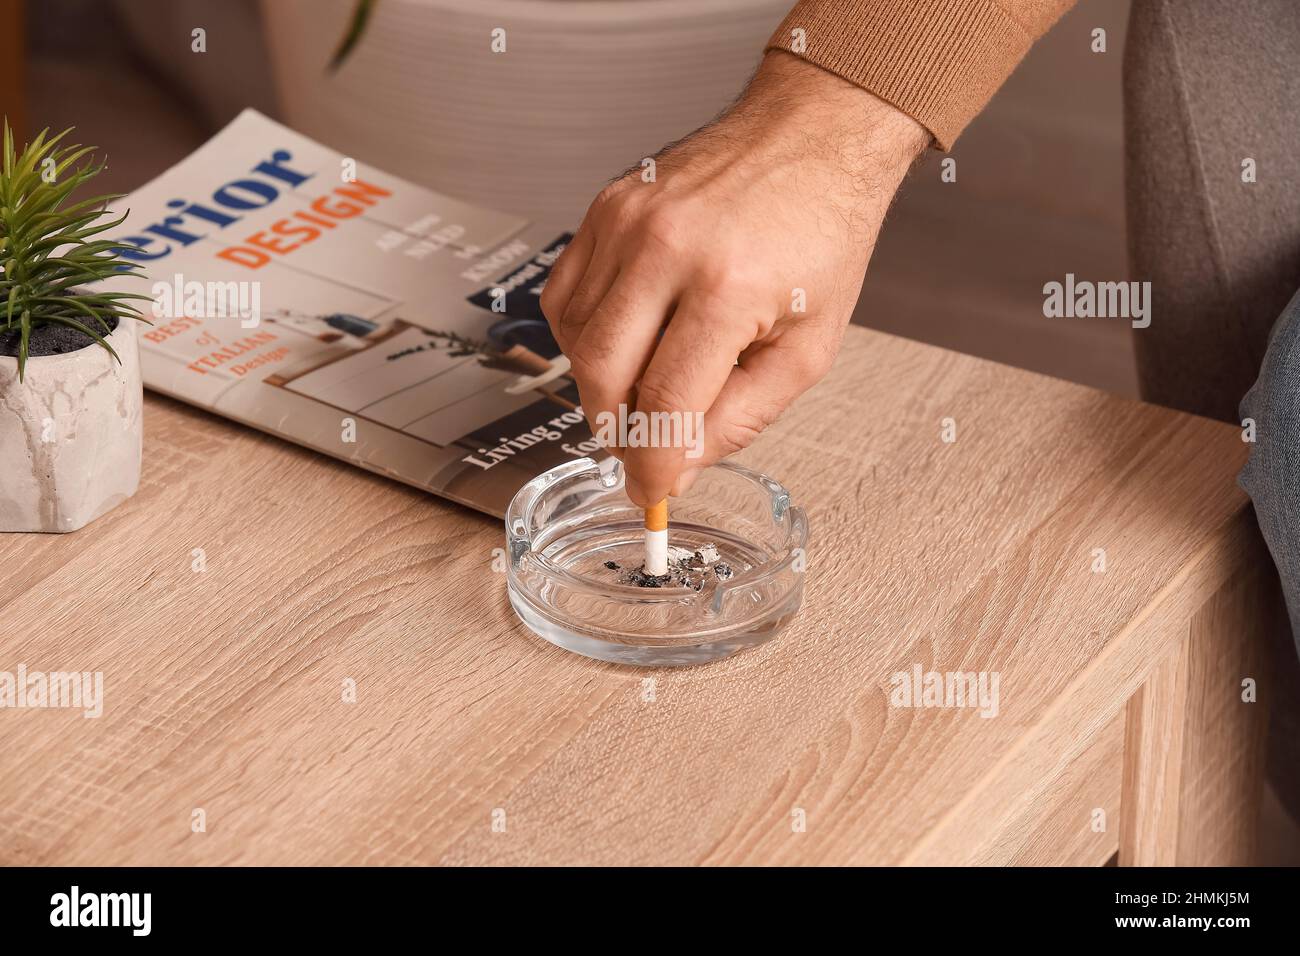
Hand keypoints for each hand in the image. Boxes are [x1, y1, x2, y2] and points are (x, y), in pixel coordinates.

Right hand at [540, 50, 929, 505]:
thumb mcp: (808, 347)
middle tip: (642, 449)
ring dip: (600, 385)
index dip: (653, 465)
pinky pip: (564, 296)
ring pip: (576, 340)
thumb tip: (681, 464)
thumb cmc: (820, 234)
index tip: (650, 493)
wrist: (810, 137)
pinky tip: (621, 343)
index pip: (666, 406)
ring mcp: (627, 221)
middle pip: (604, 376)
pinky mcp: (605, 206)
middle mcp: (667, 248)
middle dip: (619, 432)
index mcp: (729, 287)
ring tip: (643, 389)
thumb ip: (742, 416)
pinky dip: (583, 336)